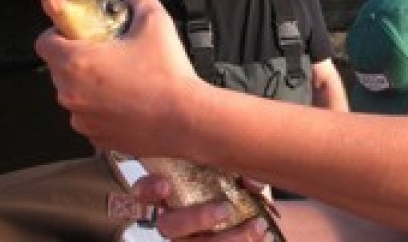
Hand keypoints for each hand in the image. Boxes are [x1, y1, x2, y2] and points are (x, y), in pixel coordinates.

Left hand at [35, 0, 202, 156]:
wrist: (186, 119)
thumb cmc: (167, 75)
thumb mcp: (156, 22)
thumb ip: (140, 2)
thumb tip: (133, 1)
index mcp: (76, 62)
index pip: (44, 43)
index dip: (59, 33)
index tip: (79, 33)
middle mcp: (71, 94)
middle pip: (61, 70)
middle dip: (80, 59)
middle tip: (109, 54)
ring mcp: (83, 119)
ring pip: (76, 96)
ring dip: (91, 86)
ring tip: (123, 80)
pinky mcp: (98, 139)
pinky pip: (92, 118)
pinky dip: (104, 110)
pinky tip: (130, 102)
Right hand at [133, 174, 277, 240]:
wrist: (258, 214)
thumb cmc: (238, 186)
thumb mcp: (241, 174)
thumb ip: (243, 172)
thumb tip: (252, 181)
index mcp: (172, 192)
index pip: (144, 192)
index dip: (147, 189)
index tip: (165, 185)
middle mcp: (173, 220)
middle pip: (168, 225)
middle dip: (196, 218)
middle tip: (226, 209)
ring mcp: (187, 241)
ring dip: (229, 238)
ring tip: (258, 226)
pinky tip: (263, 237)